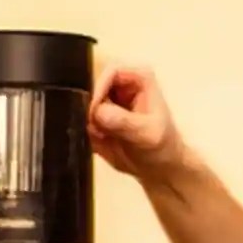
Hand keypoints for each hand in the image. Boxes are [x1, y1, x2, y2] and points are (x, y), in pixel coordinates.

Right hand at [88, 62, 186, 181]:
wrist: (158, 170)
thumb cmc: (162, 147)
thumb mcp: (147, 134)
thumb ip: (124, 122)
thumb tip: (99, 113)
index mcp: (138, 78)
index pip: (111, 71)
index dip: (99, 89)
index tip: (93, 111)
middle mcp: (120, 85)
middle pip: (93, 84)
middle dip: (89, 106)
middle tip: (94, 128)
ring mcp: (106, 101)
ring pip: (83, 101)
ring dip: (85, 119)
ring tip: (99, 137)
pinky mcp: (96, 118)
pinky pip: (80, 118)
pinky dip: (83, 130)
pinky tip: (97, 142)